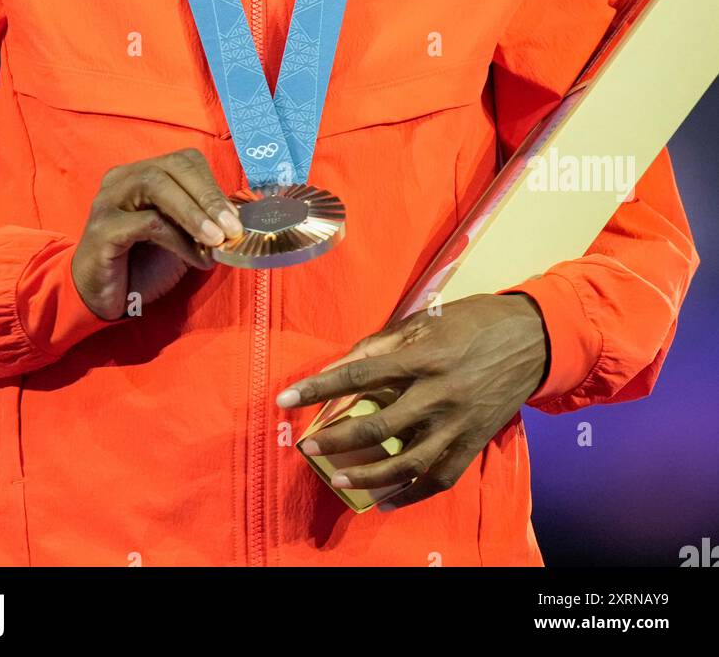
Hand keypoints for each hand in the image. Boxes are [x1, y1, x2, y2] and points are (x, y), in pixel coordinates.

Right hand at [71, 148, 243, 319]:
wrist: (100, 300)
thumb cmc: (142, 266)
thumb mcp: (180, 237)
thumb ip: (202, 221)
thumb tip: (239, 215)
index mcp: (141, 174)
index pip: (183, 161)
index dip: (212, 185)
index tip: (236, 217)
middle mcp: (122, 179)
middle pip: (172, 166)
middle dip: (208, 196)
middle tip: (232, 228)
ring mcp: (108, 200)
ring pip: (156, 186)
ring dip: (194, 214)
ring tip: (216, 241)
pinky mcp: (103, 228)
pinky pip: (147, 223)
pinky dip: (177, 239)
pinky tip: (193, 259)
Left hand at [276, 293, 548, 509]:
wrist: (532, 339)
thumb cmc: (473, 321)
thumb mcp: (426, 321)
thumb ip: (383, 344)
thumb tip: (341, 364)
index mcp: (424, 356)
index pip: (359, 374)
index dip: (319, 387)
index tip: (286, 399)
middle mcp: (439, 393)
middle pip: (379, 425)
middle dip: (337, 439)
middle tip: (308, 446)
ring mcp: (458, 423)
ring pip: (407, 461)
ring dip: (368, 475)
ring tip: (338, 478)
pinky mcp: (474, 443)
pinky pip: (439, 478)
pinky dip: (411, 492)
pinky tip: (385, 498)